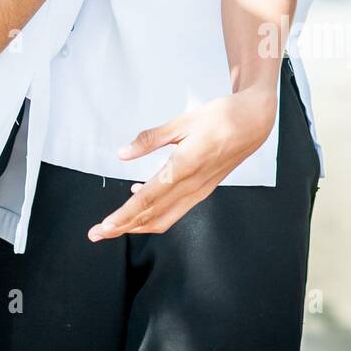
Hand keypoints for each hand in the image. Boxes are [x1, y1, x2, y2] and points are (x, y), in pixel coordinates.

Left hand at [88, 87, 277, 240]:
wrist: (254, 122)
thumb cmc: (220, 117)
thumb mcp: (183, 121)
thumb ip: (151, 138)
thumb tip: (123, 154)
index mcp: (185, 167)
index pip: (148, 199)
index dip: (124, 215)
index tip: (104, 226)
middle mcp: (193, 186)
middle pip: (153, 215)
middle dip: (123, 227)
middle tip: (96, 233)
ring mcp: (200, 191)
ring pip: (165, 217)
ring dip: (137, 224)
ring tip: (114, 224)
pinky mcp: (204, 189)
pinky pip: (175, 209)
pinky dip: (155, 212)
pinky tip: (139, 198)